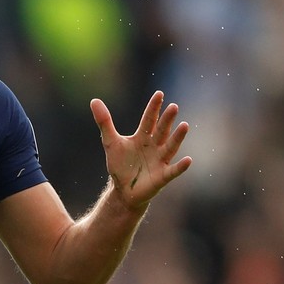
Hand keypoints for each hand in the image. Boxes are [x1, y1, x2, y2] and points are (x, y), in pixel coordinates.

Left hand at [91, 91, 191, 210]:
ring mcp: (160, 161)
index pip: (149, 119)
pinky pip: (173, 171)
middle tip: (173, 106)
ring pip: (170, 147)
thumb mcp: (110, 142)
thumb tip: (94, 100)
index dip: (153, 108)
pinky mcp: (162, 176)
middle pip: (162, 130)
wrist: (123, 190)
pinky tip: (188, 160)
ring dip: (177, 137)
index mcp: (143, 137)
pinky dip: (180, 167)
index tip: (159, 94)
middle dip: (167, 120)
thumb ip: (104, 122)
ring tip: (184, 125)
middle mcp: (154, 146)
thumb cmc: (120, 164)